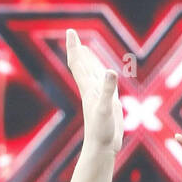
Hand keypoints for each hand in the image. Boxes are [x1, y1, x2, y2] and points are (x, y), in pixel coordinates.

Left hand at [66, 28, 122, 154]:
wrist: (102, 150)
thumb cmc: (101, 132)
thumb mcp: (106, 109)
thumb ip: (108, 90)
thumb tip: (110, 71)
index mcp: (88, 88)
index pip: (78, 63)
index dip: (74, 47)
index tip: (70, 31)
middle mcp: (92, 90)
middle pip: (82, 65)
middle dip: (78, 49)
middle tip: (72, 34)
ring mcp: (99, 97)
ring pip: (93, 74)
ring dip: (89, 61)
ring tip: (86, 50)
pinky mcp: (108, 104)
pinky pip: (105, 84)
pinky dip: (103, 75)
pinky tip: (105, 74)